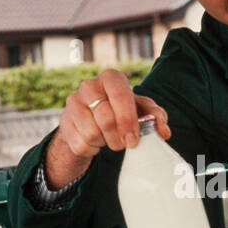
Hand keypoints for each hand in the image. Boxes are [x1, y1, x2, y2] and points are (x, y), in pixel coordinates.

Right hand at [43, 69, 170, 188]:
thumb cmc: (121, 112)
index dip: (128, 120)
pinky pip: (80, 144)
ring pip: (92, 133)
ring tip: (108, 137)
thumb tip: (163, 131)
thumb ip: (155, 117)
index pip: (120, 95)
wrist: (92, 122)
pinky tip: (94, 141)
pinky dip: (91, 149)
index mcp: (111, 78)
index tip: (133, 140)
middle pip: (106, 119)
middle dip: (118, 138)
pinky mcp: (64, 122)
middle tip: (124, 144)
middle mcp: (89, 85)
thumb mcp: (141, 111)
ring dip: (104, 142)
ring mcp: (73, 102)